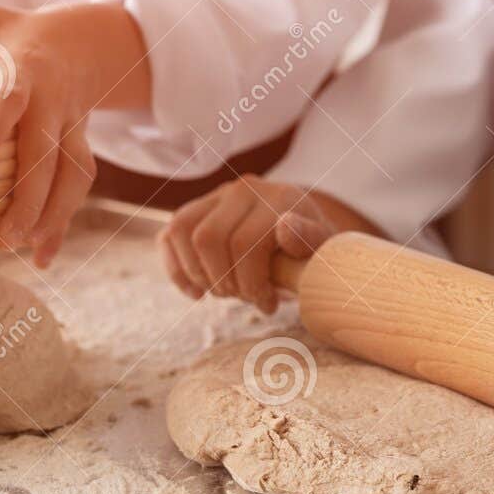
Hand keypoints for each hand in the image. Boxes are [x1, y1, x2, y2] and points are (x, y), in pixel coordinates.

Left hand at [0, 0, 150, 265]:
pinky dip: (63, 224)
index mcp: (24, 70)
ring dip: (52, 215)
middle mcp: (53, 103)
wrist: (78, 43)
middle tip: (5, 234)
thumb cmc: (9, 31)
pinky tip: (42, 257)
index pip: (11, 101)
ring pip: (70, 175)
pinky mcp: (77, 147)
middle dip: (30, 196)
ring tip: (23, 250)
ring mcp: (70, 128)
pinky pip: (77, 187)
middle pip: (46, 154)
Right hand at [160, 176, 374, 312]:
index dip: (251, 283)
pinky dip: (177, 270)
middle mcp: (244, 189)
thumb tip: (285, 226)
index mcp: (278, 196)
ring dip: (199, 274)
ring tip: (225, 293)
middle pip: (209, 238)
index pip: (245, 242)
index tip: (268, 304)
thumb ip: (310, 239)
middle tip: (245, 298)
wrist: (304, 238)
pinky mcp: (197, 211)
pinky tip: (197, 292)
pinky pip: (169, 236)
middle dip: (224, 281)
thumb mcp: (324, 249)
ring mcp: (217, 197)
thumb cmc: (313, 252)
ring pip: (183, 232)